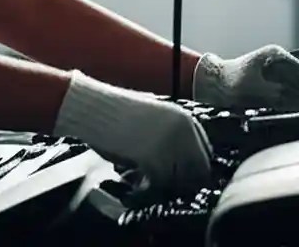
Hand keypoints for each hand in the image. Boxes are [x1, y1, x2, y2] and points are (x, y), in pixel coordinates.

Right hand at [53, 72, 212, 196]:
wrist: (93, 107)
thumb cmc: (116, 114)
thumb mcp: (154, 121)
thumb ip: (171, 140)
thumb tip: (180, 168)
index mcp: (186, 121)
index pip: (205, 156)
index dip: (191, 173)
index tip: (176, 182)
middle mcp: (184, 132)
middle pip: (198, 172)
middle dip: (180, 183)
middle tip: (159, 188)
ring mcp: (171, 144)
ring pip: (179, 181)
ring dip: (162, 189)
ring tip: (141, 187)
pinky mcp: (153, 158)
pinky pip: (159, 185)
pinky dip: (146, 192)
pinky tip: (134, 190)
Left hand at [192, 45, 298, 110]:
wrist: (212, 83)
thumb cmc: (230, 82)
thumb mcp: (256, 90)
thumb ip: (278, 95)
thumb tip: (297, 101)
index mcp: (276, 55)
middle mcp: (277, 60)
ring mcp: (274, 69)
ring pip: (295, 85)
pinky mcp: (269, 79)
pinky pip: (286, 90)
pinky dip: (290, 100)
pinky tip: (291, 110)